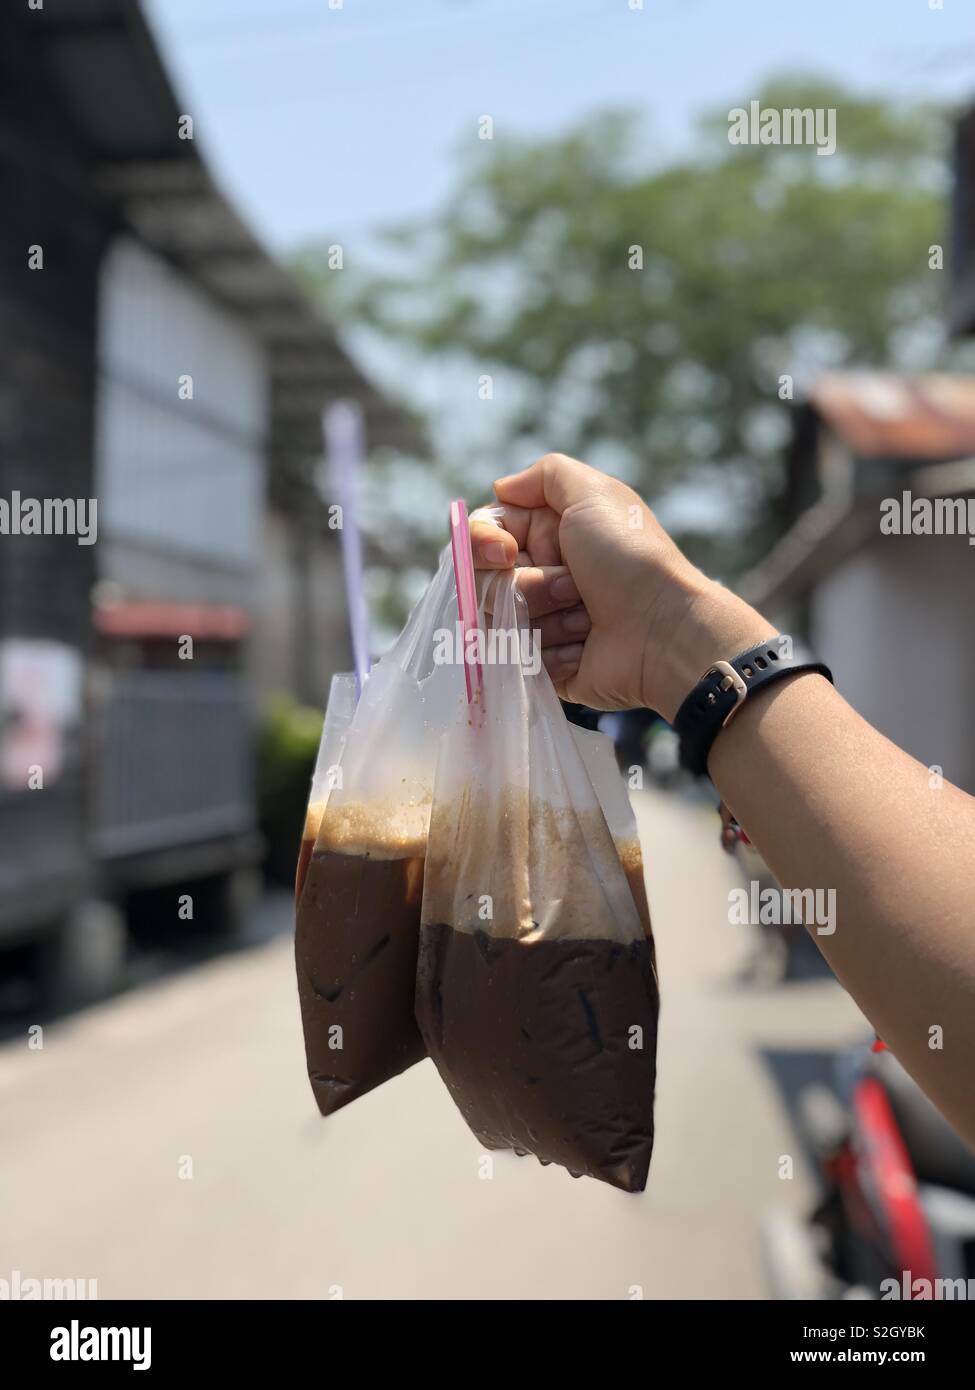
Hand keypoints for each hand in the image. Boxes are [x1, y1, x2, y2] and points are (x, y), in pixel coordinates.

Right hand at [471, 453, 775, 718]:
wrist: (664, 630)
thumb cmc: (632, 558)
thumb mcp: (593, 494)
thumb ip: (544, 475)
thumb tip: (501, 487)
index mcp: (546, 533)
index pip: (481, 534)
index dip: (483, 544)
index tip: (507, 552)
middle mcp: (539, 574)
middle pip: (480, 580)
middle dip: (524, 583)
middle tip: (572, 585)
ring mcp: (540, 621)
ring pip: (495, 621)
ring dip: (544, 615)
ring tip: (587, 617)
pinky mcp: (543, 664)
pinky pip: (513, 659)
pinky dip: (550, 650)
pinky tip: (585, 646)